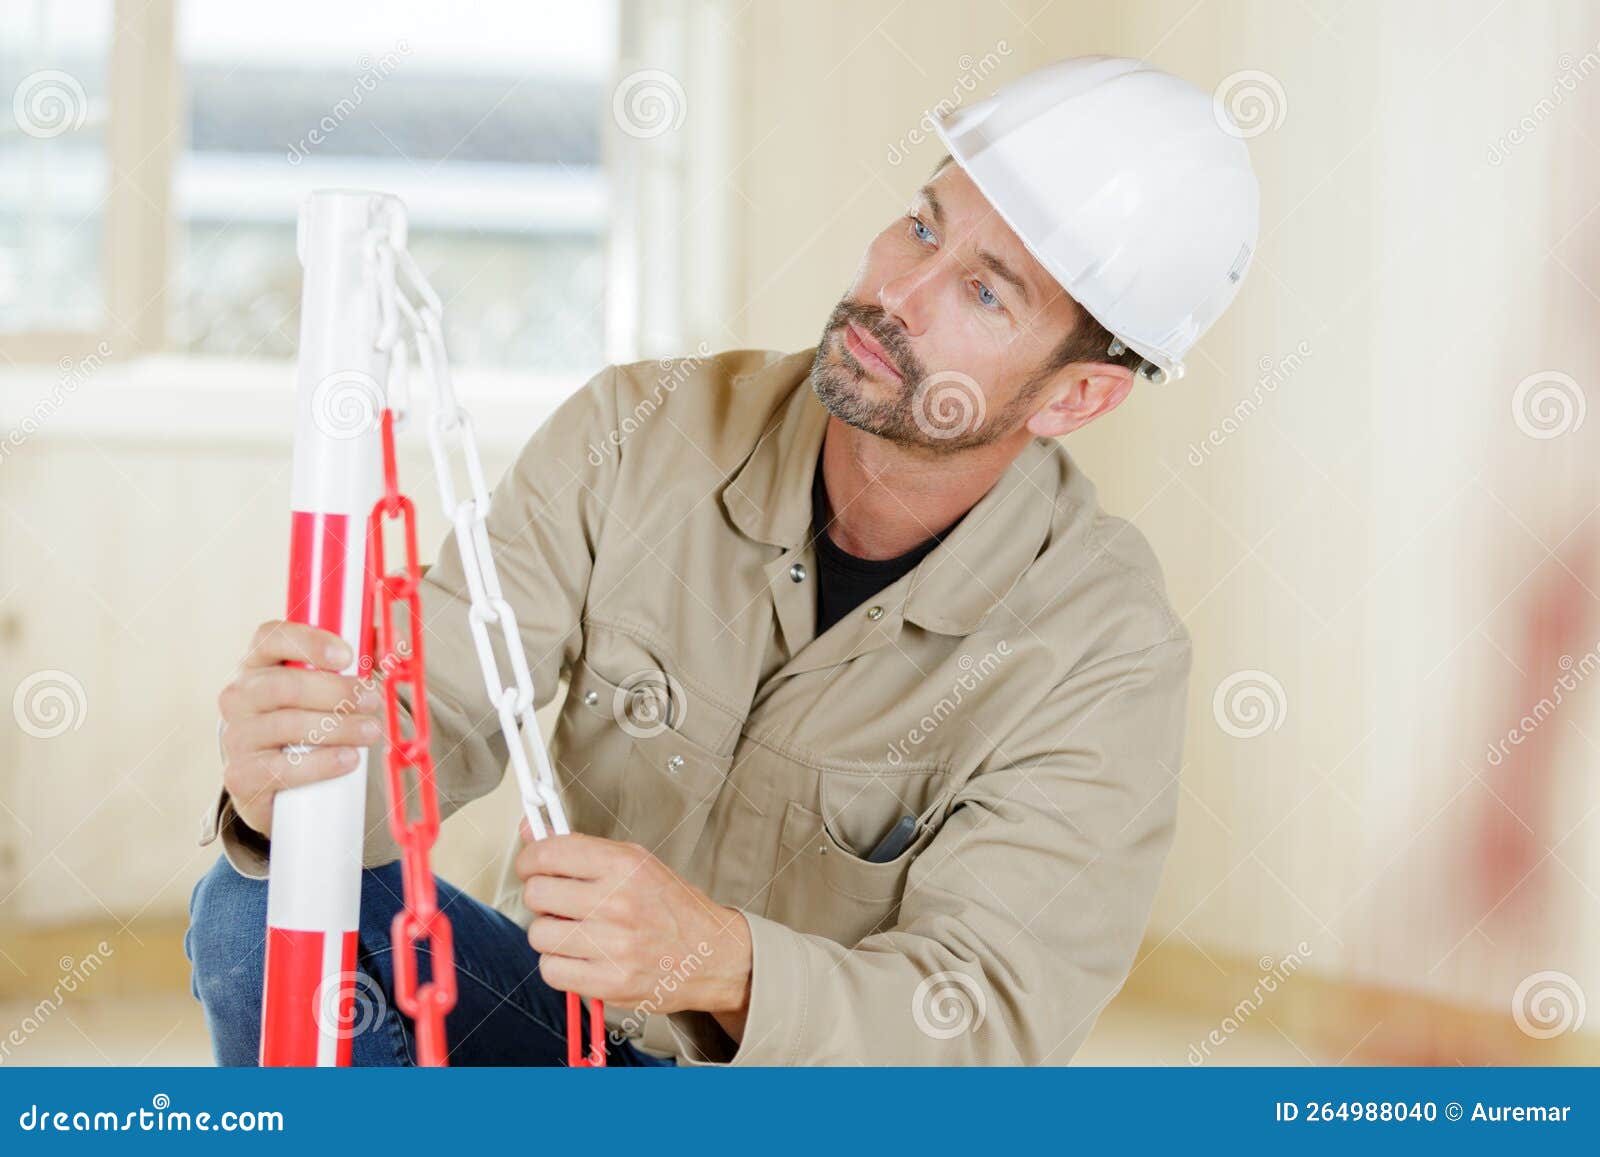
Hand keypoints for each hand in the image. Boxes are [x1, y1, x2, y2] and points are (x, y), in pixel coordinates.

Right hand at [217, 620, 383, 837]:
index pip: (271, 637)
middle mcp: (238, 696)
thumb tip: (393, 641)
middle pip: (283, 685)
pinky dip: (322, 763)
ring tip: (371, 731)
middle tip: (372, 700)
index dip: (310, 642)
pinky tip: (349, 759)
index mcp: (257, 664)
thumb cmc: (303, 722)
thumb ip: (355, 661)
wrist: (271, 784)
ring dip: (338, 727)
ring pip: (286, 725)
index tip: (347, 656)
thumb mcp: (322, 688)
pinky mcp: (242, 775)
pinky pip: (282, 768)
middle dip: (335, 691)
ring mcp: (236, 736)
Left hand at [515, 826, 752, 1031]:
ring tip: (576, 931)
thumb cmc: (674, 908)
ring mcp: (613, 945)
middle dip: (542, 897)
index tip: (532, 865)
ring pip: (539, 934)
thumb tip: (531, 831)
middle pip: (536, 894)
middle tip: (559, 901)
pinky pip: (550, 970)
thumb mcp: (636, 862)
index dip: (530, 859)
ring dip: (551, 933)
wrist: (713, 955)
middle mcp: (617, 902)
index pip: (548, 854)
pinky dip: (559, 965)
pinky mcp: (609, 982)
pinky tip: (581, 956)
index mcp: (624, 865)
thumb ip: (582, 847)